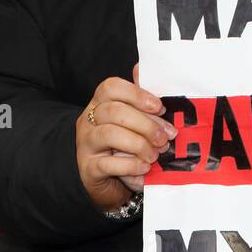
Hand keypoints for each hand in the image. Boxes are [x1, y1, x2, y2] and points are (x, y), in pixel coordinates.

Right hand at [76, 63, 175, 210]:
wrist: (110, 181)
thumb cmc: (127, 146)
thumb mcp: (136, 121)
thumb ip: (142, 101)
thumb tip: (143, 71)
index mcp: (101, 103)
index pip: (111, 87)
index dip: (137, 94)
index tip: (160, 108)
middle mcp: (88, 120)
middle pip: (114, 111)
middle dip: (146, 124)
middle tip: (165, 138)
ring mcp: (86, 144)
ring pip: (109, 134)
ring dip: (139, 144)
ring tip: (155, 155)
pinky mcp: (88, 168)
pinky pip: (108, 164)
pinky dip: (131, 165)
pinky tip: (144, 168)